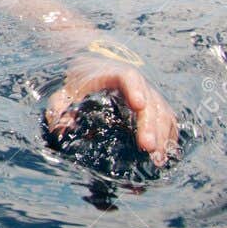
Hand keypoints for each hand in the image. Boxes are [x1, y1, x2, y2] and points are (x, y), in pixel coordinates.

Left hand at [45, 57, 178, 163]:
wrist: (93, 68)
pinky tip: (164, 156)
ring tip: (157, 159)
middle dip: (150, 124)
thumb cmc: (78, 83)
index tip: (138, 104)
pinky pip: (168, 120)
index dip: (135, 89)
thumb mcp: (63, 92)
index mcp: (113, 74)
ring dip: (162, 135)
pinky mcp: (155, 107)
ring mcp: (149, 95)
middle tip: (147, 147)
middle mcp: (137, 83)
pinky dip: (168, 137)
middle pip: (150, 101)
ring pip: (163, 112)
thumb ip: (58, 108)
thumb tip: (60, 130)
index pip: (128, 77)